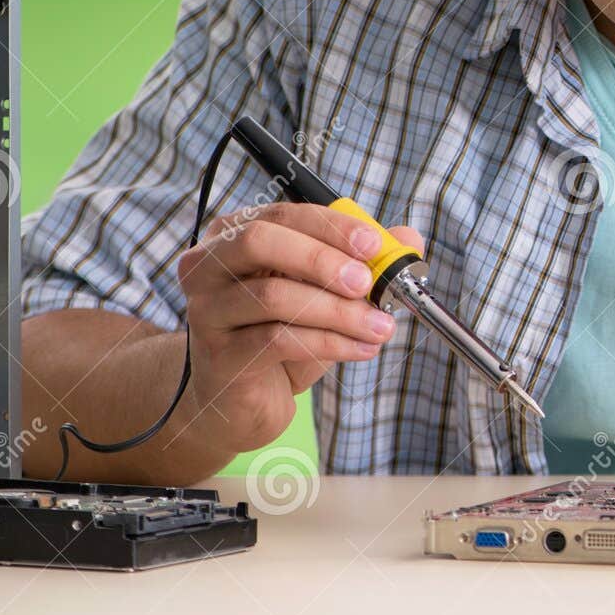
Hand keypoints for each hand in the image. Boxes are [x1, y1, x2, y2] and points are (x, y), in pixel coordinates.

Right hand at [173, 201, 421, 455]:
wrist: (246, 400)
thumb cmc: (285, 333)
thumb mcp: (325, 291)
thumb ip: (363, 261)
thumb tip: (408, 239)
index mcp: (234, 234)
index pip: (282, 215)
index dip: (331, 226)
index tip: (374, 245)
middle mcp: (209, 266)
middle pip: (260, 242)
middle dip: (321, 258)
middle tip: (366, 282)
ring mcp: (207, 311)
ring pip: (274, 297)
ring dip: (339, 312)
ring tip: (380, 326)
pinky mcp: (219, 355)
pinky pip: (277, 341)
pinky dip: (330, 343)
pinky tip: (361, 349)